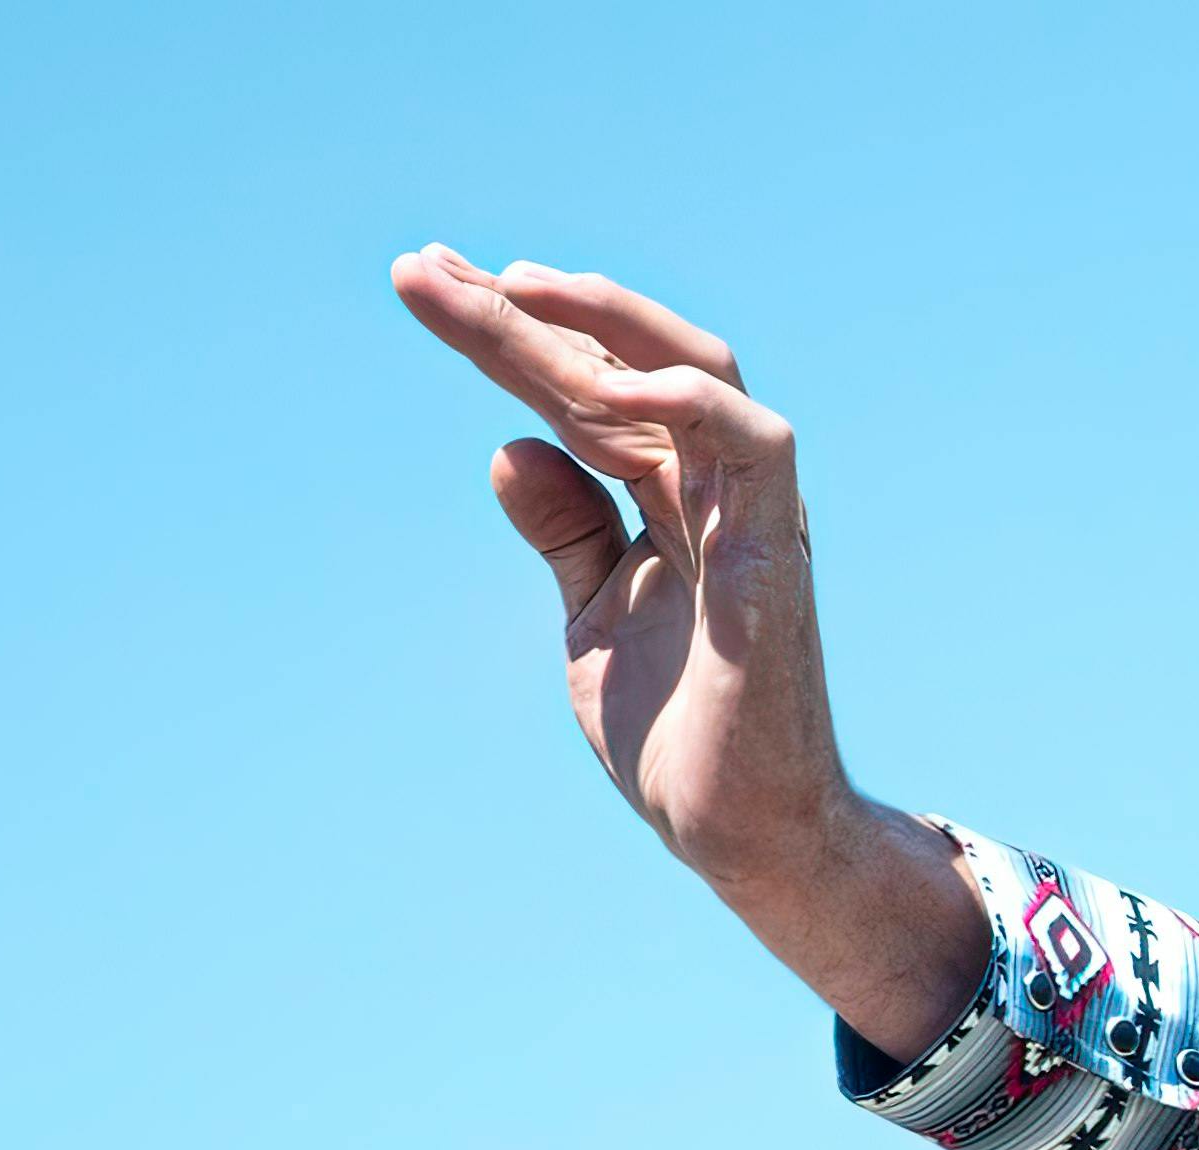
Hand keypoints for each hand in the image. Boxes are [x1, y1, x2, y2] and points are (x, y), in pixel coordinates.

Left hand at [393, 249, 990, 1052]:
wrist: (739, 832)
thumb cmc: (682, 734)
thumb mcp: (593, 614)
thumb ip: (566, 529)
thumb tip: (508, 443)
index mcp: (670, 497)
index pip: (581, 388)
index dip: (503, 335)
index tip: (424, 286)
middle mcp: (713, 486)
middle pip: (616, 363)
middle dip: (519, 311)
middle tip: (423, 269)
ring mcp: (750, 513)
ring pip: (688, 369)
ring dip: (600, 322)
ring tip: (510, 285)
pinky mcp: (776, 552)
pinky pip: (751, 443)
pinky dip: (687, 400)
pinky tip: (605, 376)